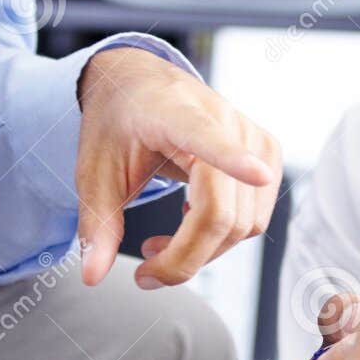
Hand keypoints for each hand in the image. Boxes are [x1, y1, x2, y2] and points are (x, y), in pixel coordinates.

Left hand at [75, 46, 280, 288]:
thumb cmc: (117, 124)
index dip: (234, 158)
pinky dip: (223, 234)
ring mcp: (252, 136)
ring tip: (162, 242)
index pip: (207, 137)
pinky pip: (255, 216)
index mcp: (173, 113)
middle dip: (184, 258)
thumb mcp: (94, 171)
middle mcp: (222, 119)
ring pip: (244, 223)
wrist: (138, 84)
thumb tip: (91, 276)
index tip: (257, 173)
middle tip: (145, 271)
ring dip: (203, 251)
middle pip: (220, 212)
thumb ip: (96, 223)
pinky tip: (191, 217)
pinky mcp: (267, 153)